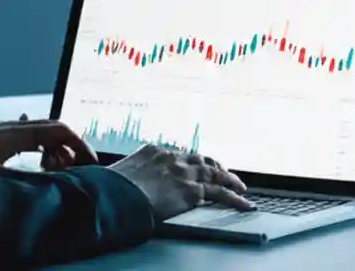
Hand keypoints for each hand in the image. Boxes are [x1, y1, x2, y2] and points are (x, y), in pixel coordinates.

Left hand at [0, 114, 98, 173]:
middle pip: (56, 130)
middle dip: (72, 147)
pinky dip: (44, 150)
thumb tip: (51, 184)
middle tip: (79, 167)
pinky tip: (40, 165)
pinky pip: (33, 138)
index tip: (90, 162)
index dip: (79, 144)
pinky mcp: (2, 138)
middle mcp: (16, 127)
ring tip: (54, 171)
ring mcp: (9, 130)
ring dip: (56, 150)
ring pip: (45, 134)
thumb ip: (23, 179)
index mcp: (18, 133)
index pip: (59, 131)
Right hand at [108, 144, 254, 219]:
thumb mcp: (118, 175)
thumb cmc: (110, 188)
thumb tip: (121, 184)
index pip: (178, 154)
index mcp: (152, 151)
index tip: (195, 165)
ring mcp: (184, 173)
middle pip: (200, 160)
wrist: (116, 195)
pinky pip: (221, 194)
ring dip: (230, 180)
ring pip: (215, 174)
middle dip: (214, 166)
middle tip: (223, 171)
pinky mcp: (192, 191)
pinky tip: (244, 204)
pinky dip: (235, 199)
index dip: (190, 162)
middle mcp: (172, 158)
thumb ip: (128, 175)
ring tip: (240, 186)